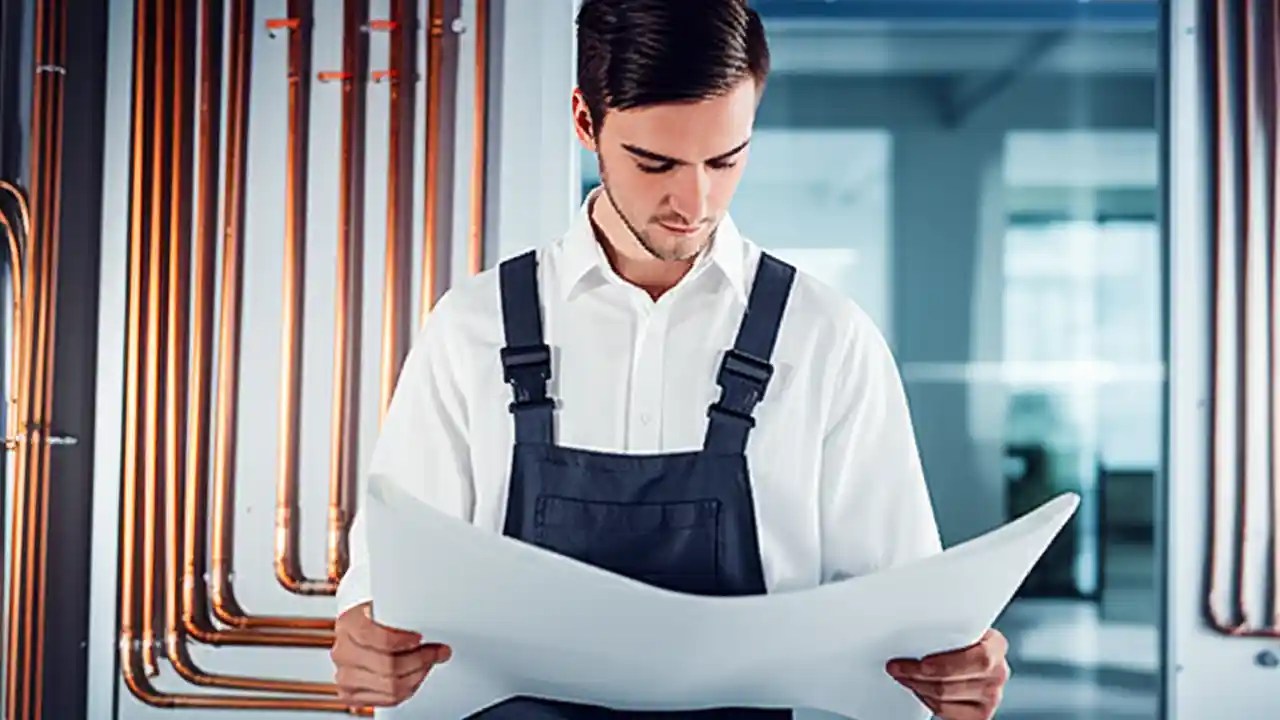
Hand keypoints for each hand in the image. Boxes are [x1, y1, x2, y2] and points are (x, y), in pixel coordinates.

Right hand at [331, 602, 452, 706]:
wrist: (361, 630)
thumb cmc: (378, 616)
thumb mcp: (387, 605)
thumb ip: (403, 614)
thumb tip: (430, 623)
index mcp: (349, 623)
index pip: (376, 638)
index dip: (401, 641)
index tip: (419, 638)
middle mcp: (343, 651)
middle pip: (387, 666)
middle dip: (419, 659)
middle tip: (437, 651)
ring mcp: (345, 675)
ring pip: (390, 686)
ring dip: (417, 675)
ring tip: (428, 663)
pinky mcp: (351, 694)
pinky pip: (388, 699)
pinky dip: (408, 689)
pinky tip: (415, 676)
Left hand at [885, 628, 1009, 719]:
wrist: (970, 658)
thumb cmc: (960, 639)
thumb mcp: (960, 627)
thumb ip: (947, 629)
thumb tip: (912, 624)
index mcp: (996, 646)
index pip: (978, 658)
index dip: (946, 664)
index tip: (921, 662)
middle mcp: (998, 673)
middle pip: (951, 682)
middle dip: (917, 675)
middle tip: (896, 667)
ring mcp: (991, 697)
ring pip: (944, 699)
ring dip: (917, 687)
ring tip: (903, 676)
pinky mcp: (980, 715)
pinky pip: (946, 712)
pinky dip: (927, 701)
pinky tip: (920, 689)